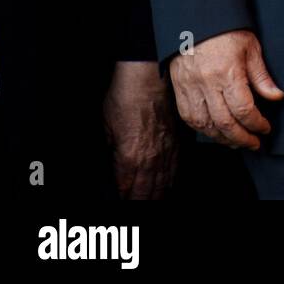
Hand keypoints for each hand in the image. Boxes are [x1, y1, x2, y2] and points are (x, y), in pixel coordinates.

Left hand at [102, 60, 177, 198]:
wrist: (149, 77)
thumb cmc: (126, 96)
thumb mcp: (106, 127)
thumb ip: (111, 149)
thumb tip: (114, 160)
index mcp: (128, 157)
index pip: (125, 190)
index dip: (122, 199)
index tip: (120, 202)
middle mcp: (150, 158)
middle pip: (147, 192)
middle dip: (140, 202)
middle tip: (137, 206)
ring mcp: (166, 150)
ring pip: (164, 183)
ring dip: (157, 195)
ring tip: (154, 201)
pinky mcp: (177, 139)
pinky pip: (176, 167)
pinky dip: (171, 179)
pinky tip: (169, 185)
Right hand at [168, 29, 283, 149]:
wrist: (195, 21)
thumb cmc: (227, 32)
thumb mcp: (251, 48)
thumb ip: (262, 76)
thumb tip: (277, 97)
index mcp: (227, 72)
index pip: (243, 109)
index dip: (256, 124)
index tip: (266, 128)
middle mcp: (206, 84)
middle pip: (224, 123)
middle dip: (242, 138)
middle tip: (255, 143)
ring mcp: (190, 89)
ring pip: (205, 125)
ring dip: (223, 138)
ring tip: (238, 141)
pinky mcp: (180, 90)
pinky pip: (190, 119)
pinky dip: (204, 130)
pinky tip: (217, 132)